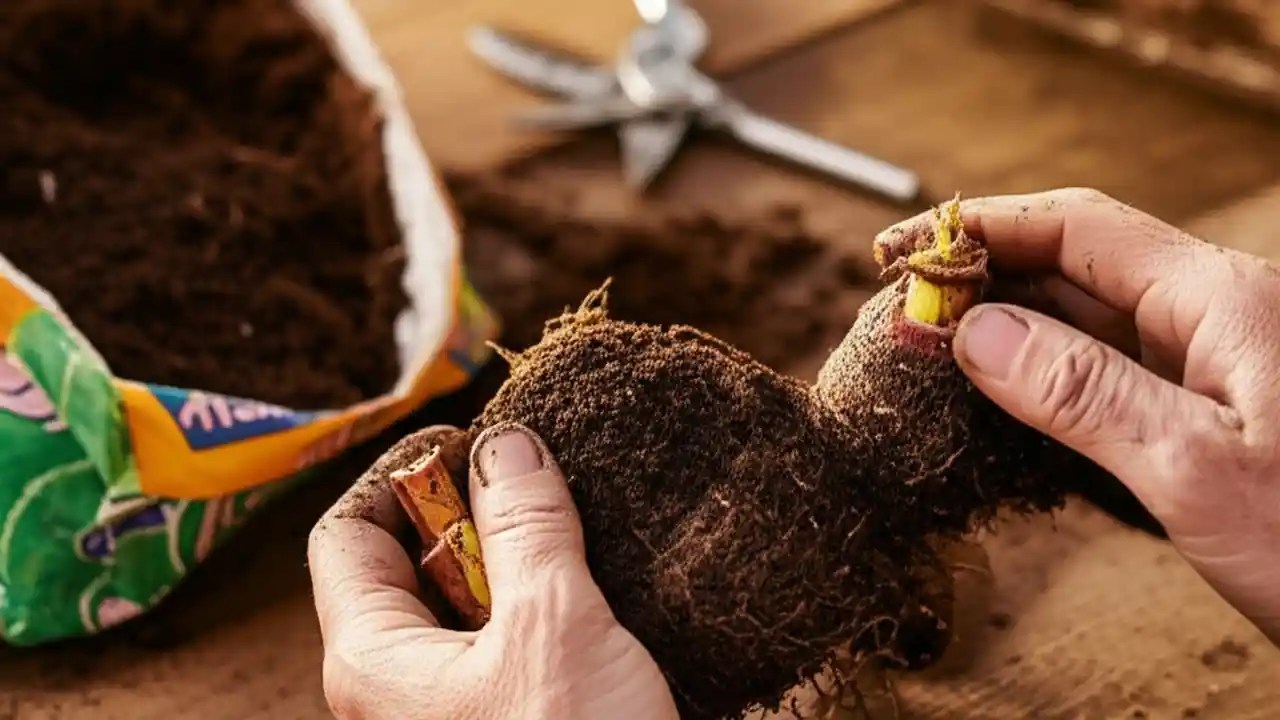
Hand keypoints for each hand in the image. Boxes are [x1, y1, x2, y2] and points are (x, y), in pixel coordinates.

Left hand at [308, 423, 678, 718]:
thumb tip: (508, 445)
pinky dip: (545, 608)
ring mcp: (449, 714)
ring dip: (521, 562)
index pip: (346, 535)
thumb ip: (528, 529)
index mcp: (371, 662)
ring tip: (581, 531)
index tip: (476, 442)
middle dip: (474, 516)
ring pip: (467, 608)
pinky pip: (507, 647)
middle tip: (543, 487)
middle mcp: (396, 690)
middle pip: (408, 566)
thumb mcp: (553, 629)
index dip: (401, 474)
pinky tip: (599, 592)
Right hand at [879, 188, 1279, 642]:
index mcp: (1220, 299)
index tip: (907, 248)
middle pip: (1077, 268)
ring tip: (931, 348)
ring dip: (1008, 328)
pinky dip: (1045, 377)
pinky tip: (1001, 397)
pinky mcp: (1209, 416)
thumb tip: (975, 332)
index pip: (1077, 228)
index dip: (984, 226)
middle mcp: (1215, 317)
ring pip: (1089, 323)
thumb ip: (1081, 393)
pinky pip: (1110, 375)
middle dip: (985, 278)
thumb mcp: (1195, 468)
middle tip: (901, 310)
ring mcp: (1214, 367)